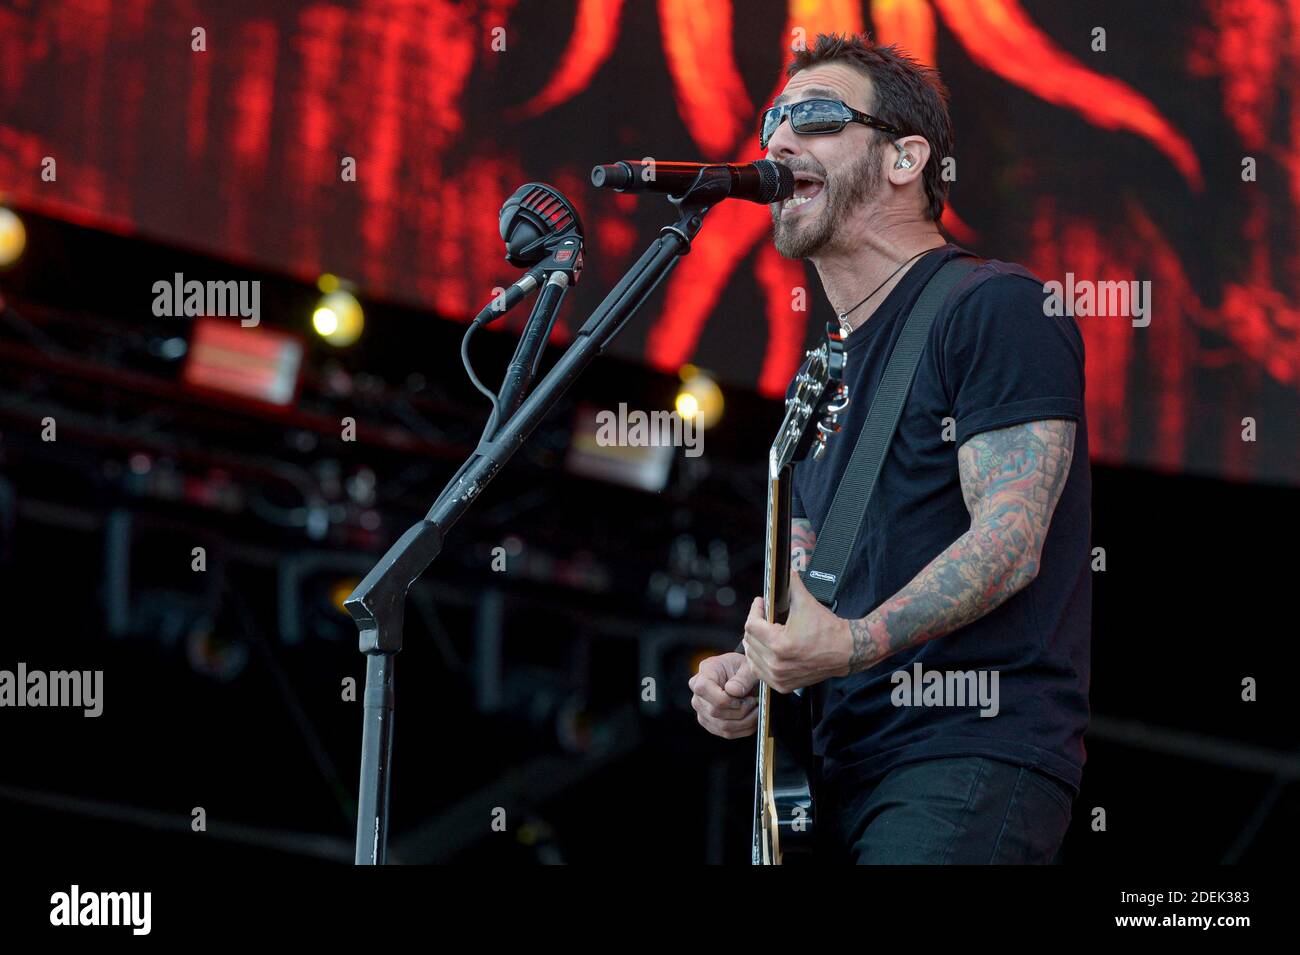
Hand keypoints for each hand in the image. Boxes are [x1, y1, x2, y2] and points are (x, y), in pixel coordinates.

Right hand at [688, 652, 757, 738]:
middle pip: (716, 712)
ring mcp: (702, 713)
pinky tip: (753, 718)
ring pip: (724, 726)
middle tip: (754, 701)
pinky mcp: (711, 725)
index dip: (727, 698)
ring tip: (756, 709)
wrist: (739, 676)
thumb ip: (742, 677)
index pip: (705, 690)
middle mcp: (698, 697)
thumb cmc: (740, 668)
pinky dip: (745, 728)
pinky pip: (728, 734)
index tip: (744, 695)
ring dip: (746, 721)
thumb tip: (733, 691)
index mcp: (702, 677)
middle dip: (741, 709)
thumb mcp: (746, 666)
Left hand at [743, 569, 850, 693]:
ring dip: (754, 642)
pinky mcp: (782, 685)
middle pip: (749, 640)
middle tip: (763, 615)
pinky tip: (765, 649)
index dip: (755, 610)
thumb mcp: (807, 602)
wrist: (846, 651)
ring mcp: (779, 676)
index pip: (751, 625)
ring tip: (763, 631)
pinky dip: (759, 660)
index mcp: (780, 644)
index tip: (761, 603)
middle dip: (755, 624)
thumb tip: (785, 570)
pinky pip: (759, 671)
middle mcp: (777, 663)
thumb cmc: (828, 630)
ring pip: (751, 656)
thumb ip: (792, 584)